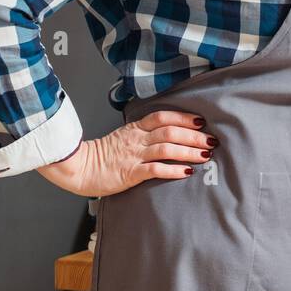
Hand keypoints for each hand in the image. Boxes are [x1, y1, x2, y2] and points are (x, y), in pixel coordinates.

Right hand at [37, 110, 215, 196]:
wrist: (78, 168)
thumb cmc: (103, 155)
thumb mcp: (124, 137)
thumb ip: (144, 133)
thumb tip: (170, 133)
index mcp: (135, 129)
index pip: (163, 117)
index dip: (184, 118)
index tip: (201, 122)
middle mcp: (137, 139)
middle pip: (170, 132)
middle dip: (194, 136)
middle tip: (212, 140)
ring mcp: (133, 156)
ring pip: (166, 149)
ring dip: (188, 151)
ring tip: (205, 155)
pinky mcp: (130, 173)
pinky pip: (155, 169)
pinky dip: (173, 170)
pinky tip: (187, 172)